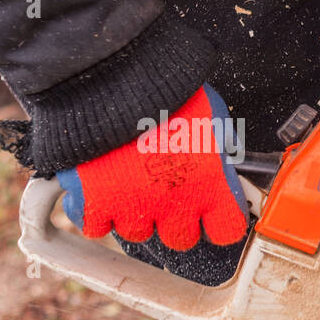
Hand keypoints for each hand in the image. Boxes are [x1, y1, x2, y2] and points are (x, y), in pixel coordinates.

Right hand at [57, 84, 248, 251]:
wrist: (112, 81)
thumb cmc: (166, 94)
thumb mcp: (211, 117)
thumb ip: (220, 147)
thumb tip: (226, 156)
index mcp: (211, 190)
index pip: (226, 230)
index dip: (218, 220)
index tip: (211, 210)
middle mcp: (176, 208)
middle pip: (180, 238)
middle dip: (173, 219)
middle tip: (164, 193)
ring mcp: (133, 210)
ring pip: (137, 233)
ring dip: (134, 213)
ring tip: (128, 182)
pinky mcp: (93, 205)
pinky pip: (95, 226)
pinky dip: (95, 211)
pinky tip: (98, 187)